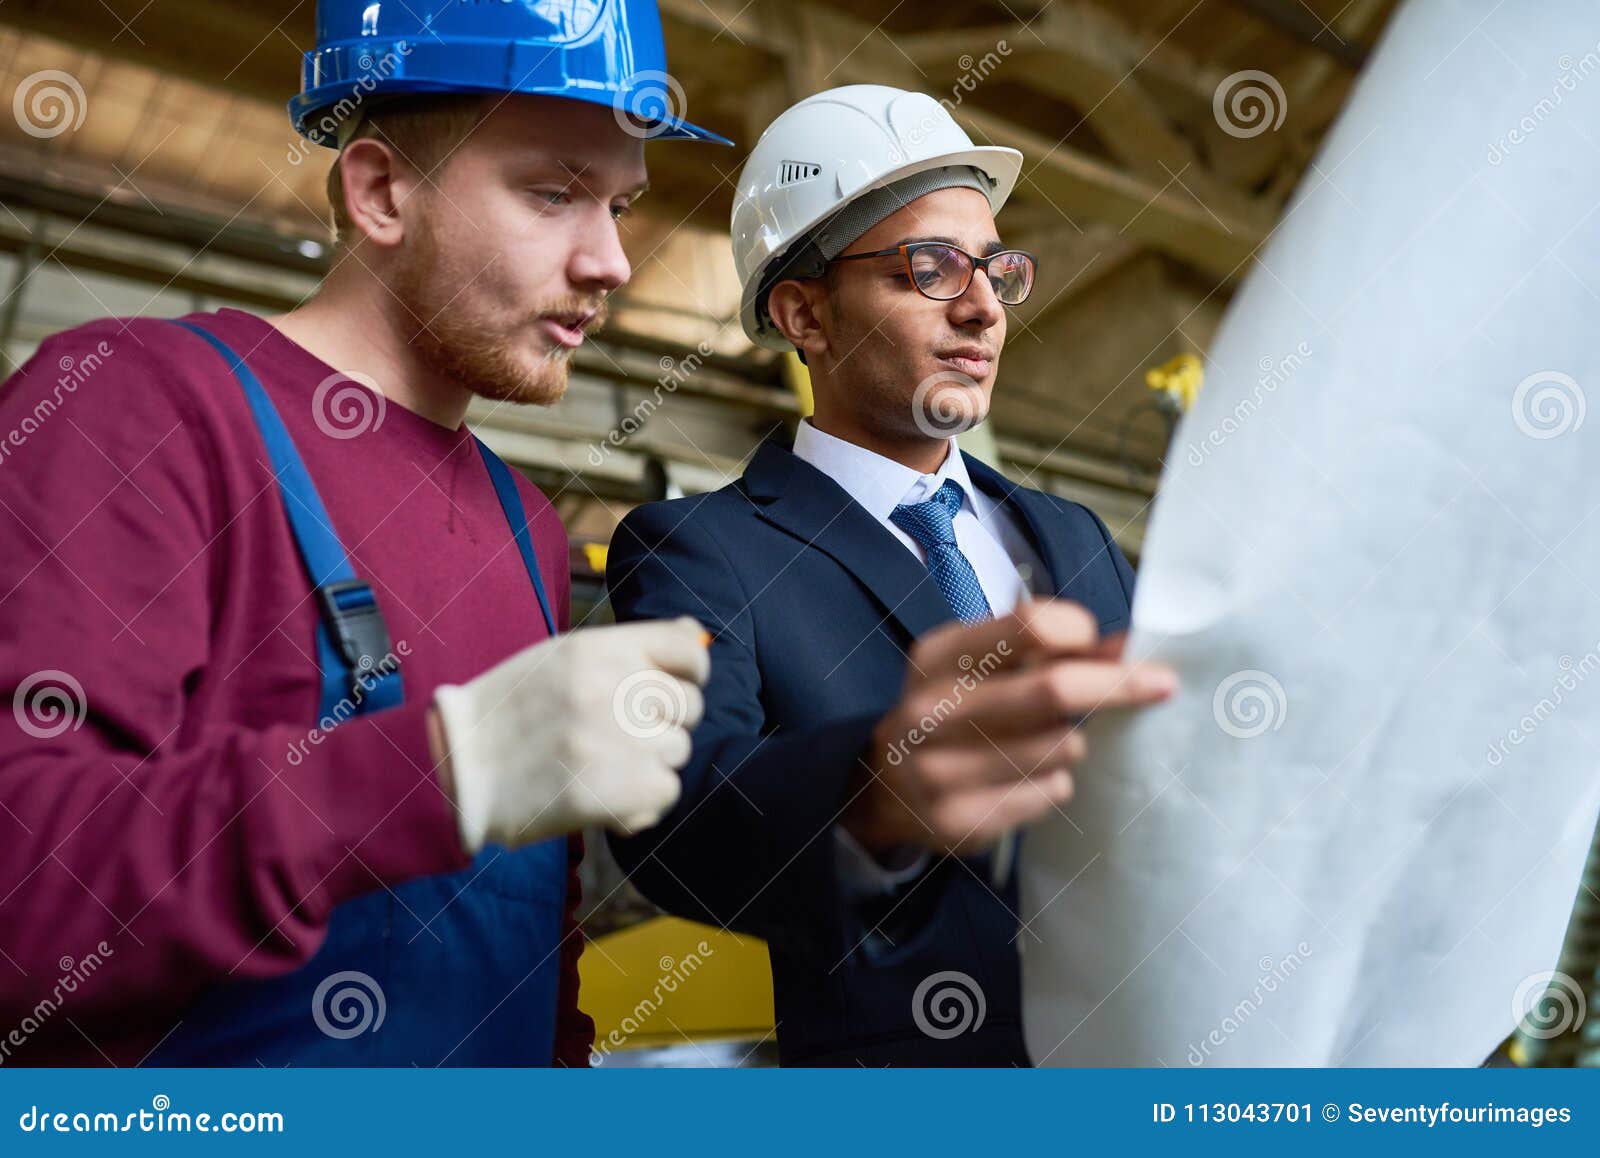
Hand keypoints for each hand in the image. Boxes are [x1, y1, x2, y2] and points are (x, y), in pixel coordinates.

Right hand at [429, 617, 708, 853]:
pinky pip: (666, 792)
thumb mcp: (562, 658)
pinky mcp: (618, 792)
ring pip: (678, 750)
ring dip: (648, 762)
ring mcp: (619, 742)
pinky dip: (641, 799)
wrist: (455, 771)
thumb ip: (629, 647)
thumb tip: (695, 633)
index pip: (688, 651)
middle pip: (689, 705)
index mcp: (600, 649)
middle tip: (615, 735)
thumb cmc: (512, 711)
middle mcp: (615, 689)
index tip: (670, 688)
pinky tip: (603, 793)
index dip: (689, 673)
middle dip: (662, 722)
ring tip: (599, 763)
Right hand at [841, 600, 1175, 856]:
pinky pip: (1049, 793)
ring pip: (1059, 748)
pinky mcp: (960, 821)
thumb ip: (1050, 652)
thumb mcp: (982, 666)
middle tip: (1164, 684)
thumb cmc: (954, 710)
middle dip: (1118, 685)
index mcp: (937, 656)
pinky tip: (1027, 780)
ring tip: (1051, 743)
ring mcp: (940, 770)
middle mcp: (931, 710)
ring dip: (1074, 744)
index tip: (1102, 643)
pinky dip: (1056, 783)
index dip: (1080, 632)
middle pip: (1053, 689)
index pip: (1031, 625)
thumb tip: (1130, 645)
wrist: (884, 786)